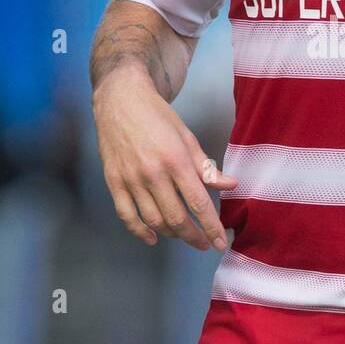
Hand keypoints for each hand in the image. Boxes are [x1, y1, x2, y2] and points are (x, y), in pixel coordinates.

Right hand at [92, 65, 236, 248]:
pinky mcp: (113, 182)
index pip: (198, 203)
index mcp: (176, 160)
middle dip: (194, 237)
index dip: (211, 227)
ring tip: (184, 235)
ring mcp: (130, 179)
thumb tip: (230, 185)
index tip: (220, 243)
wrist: (120, 99)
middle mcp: (153, 173)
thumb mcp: (187, 137)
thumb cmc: (157, 116)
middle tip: (204, 244)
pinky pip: (126, 215)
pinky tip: (152, 237)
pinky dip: (139, 231)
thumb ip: (206, 167)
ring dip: (171, 234)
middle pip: (177, 218)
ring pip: (153, 220)